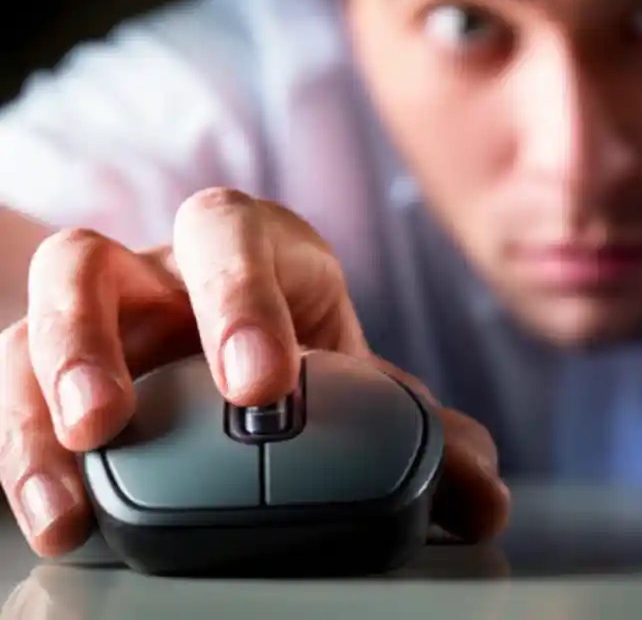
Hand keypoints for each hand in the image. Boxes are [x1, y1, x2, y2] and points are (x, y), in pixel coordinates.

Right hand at [0, 188, 510, 556]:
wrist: (232, 363)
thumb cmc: (304, 361)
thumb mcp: (358, 384)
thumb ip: (424, 434)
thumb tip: (482, 497)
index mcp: (255, 251)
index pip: (237, 237)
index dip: (240, 297)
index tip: (261, 387)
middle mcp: (158, 271)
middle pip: (99, 260)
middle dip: (98, 337)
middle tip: (113, 421)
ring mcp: (94, 317)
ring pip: (34, 320)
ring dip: (40, 393)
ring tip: (72, 474)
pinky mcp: (44, 371)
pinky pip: (4, 392)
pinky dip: (20, 453)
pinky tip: (55, 517)